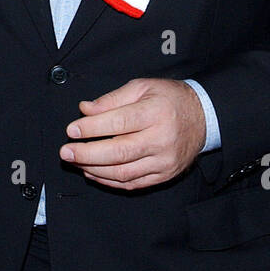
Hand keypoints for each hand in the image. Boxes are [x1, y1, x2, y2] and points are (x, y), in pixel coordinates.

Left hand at [59, 78, 205, 190]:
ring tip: (76, 162)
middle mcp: (161, 139)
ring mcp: (164, 161)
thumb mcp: (143, 87)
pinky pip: (132, 183)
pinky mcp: (164, 175)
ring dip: (94, 169)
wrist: (204, 117)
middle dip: (87, 154)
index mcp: (156, 112)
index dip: (92, 128)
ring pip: (123, 172)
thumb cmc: (170, 99)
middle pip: (118, 152)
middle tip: (65, 152)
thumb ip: (113, 99)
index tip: (71, 129)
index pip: (119, 122)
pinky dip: (109, 180)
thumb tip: (85, 110)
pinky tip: (93, 172)